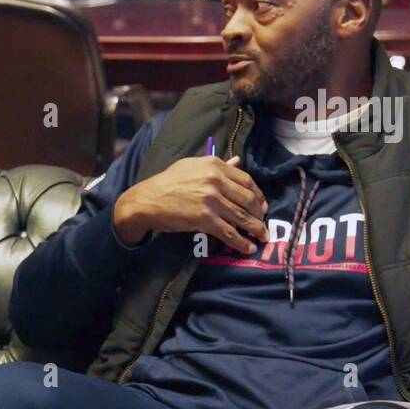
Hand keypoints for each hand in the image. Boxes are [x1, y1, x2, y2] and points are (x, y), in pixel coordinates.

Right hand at [112, 155, 269, 253]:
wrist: (146, 200)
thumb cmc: (167, 182)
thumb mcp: (191, 166)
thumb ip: (217, 164)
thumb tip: (238, 161)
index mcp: (214, 165)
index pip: (246, 180)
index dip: (258, 195)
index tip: (262, 204)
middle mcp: (215, 180)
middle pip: (248, 199)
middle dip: (259, 213)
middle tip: (263, 222)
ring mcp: (211, 200)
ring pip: (241, 217)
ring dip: (255, 229)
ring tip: (262, 238)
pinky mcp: (204, 219)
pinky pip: (228, 232)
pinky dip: (241, 242)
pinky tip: (248, 247)